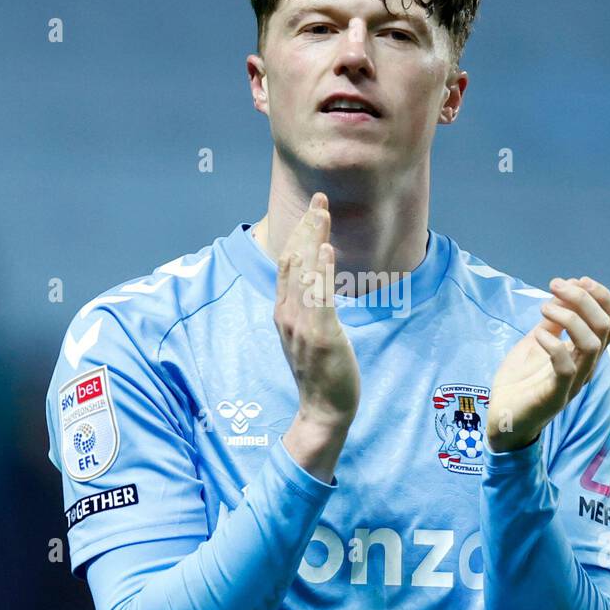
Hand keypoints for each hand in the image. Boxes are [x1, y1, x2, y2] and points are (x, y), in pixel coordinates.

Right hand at [274, 192, 360, 430]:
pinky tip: (325, 248)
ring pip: (304, 273)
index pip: (288, 264)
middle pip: (293, 260)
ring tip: (322, 212)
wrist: (323, 411)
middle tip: (319, 198)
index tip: (312, 210)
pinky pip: (319, 298)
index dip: (298, 234)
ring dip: (313, 238)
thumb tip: (316, 284)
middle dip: (306, 226)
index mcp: (284, 313)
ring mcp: (302, 325)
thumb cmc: (320, 374)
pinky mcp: (321, 336)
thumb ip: (308, 308)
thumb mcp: (308, 335)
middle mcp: (287, 315)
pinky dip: (320, 270)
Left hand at [485, 276, 609, 452]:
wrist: (501, 419)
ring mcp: (573, 383)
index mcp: (585, 353)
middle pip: (605, 326)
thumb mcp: (536, 341)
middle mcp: (586, 367)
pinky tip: (537, 334)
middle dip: (583, 297)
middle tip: (555, 285)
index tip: (576, 280)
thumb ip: (552, 321)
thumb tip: (565, 291)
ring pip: (592, 344)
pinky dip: (553, 344)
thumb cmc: (520, 381)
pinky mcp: (555, 396)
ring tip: (545, 307)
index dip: (601, 296)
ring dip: (569, 317)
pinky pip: (566, 367)